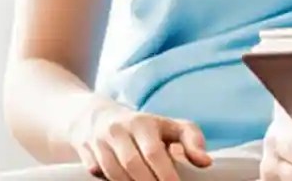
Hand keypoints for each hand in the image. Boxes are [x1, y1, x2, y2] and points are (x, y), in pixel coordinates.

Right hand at [65, 99, 210, 180]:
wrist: (94, 116)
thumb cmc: (142, 127)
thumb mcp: (168, 126)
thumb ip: (191, 140)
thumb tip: (206, 162)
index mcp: (143, 123)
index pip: (153, 152)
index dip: (164, 173)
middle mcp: (118, 130)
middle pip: (133, 165)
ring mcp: (98, 142)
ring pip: (114, 173)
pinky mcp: (85, 155)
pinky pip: (98, 174)